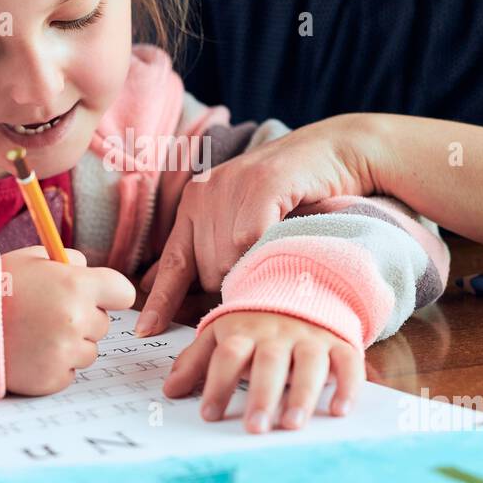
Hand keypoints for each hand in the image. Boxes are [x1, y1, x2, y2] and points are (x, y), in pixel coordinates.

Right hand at [0, 246, 135, 395]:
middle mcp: (76, 321)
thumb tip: (90, 270)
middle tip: (47, 313)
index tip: (96, 296)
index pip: (123, 293)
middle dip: (83, 318)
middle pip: (104, 324)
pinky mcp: (52, 379)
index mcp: (76, 286)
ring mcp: (65, 353)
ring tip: (35, 333)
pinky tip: (29, 352)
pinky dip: (54, 365)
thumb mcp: (32, 258)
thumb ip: (69, 261)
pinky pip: (69, 373)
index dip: (109, 294)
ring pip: (89, 351)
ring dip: (70, 344)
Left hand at [135, 113, 383, 334]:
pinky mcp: (262, 182)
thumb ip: (210, 253)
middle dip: (236, 283)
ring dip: (257, 269)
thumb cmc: (295, 197)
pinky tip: (283, 241)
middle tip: (266, 270)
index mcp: (194, 203)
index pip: (173, 263)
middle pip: (208, 271)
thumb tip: (164, 288)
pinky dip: (267, 249)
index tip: (145, 330)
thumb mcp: (244, 224)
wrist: (336, 152)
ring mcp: (232, 185)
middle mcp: (206, 193)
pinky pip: (251, 238)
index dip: (162, 300)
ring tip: (281, 252)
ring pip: (230, 260)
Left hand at [162, 310, 363, 433]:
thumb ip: (195, 361)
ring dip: (302, 395)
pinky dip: (347, 386)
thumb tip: (170, 391)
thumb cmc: (254, 322)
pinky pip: (348, 362)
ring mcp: (311, 337)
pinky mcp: (340, 343)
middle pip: (269, 362)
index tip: (209, 415)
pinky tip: (339, 411)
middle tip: (254, 428)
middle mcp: (278, 333)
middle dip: (262, 395)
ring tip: (292, 425)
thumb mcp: (220, 332)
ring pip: (309, 364)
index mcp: (244, 330)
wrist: (300, 284)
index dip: (217, 384)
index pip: (228, 355)